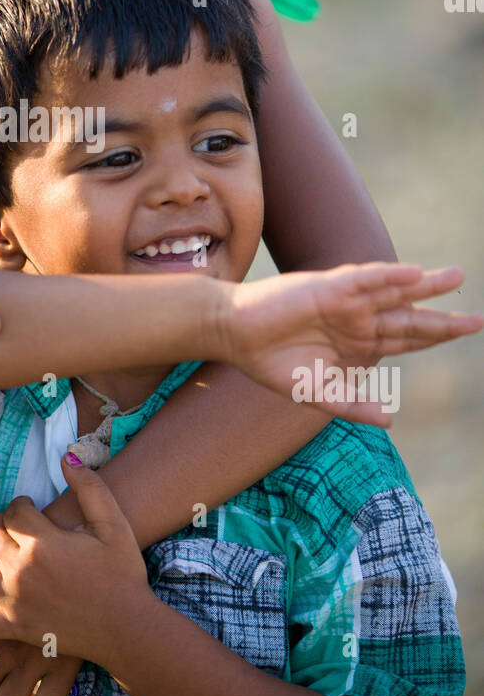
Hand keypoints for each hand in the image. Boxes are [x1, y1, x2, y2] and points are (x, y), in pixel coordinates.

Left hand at [0, 460, 151, 668]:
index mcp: (43, 542)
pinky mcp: (15, 628)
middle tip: (11, 525)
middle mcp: (21, 570)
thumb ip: (90, 487)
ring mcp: (15, 602)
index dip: (20, 504)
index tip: (29, 508)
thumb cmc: (123, 573)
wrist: (128, 627)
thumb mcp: (113, 524)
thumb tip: (67, 456)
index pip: (14, 512)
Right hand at [226, 262, 482, 423]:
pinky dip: (387, 276)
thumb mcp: (318, 392)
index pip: (408, 337)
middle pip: (410, 315)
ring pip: (393, 292)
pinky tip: (412, 274)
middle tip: (479, 318)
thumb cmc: (272, 363)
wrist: (235, 337)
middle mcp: (358, 319)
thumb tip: (391, 421)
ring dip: (424, 285)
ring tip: (456, 276)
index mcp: (359, 342)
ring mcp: (344, 302)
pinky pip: (363, 280)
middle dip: (443, 314)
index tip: (469, 328)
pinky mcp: (326, 289)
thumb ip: (354, 404)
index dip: (438, 333)